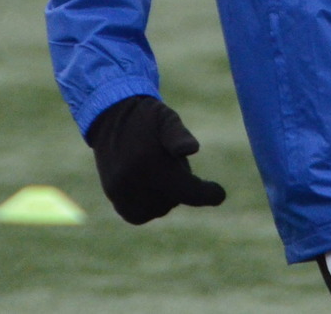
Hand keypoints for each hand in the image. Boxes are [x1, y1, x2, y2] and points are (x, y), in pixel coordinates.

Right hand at [85, 96, 226, 223]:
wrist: (111, 117)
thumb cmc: (147, 118)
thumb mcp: (167, 118)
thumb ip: (179, 135)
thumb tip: (192, 149)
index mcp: (149, 161)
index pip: (186, 190)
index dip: (207, 194)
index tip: (219, 194)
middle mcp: (132, 180)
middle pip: (173, 200)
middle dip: (178, 185)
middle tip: (169, 161)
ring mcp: (120, 191)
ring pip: (157, 209)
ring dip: (164, 196)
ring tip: (156, 169)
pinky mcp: (113, 197)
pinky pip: (139, 214)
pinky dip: (149, 204)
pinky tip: (148, 184)